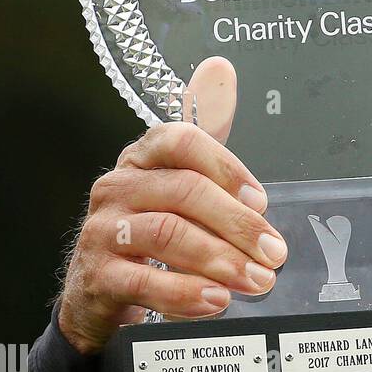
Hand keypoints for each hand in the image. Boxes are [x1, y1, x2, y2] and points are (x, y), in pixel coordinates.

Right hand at [58, 61, 286, 354]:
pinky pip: (142, 281)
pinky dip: (185, 293)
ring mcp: (102, 231)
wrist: (101, 292)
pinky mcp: (97, 276)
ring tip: (254, 281)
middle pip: (184, 192)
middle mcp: (118, 187)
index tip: (263, 201)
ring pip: (166, 234)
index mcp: (144, 158)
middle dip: (238, 225)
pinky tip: (215, 301)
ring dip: (219, 259)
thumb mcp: (181, 182)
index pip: (181, 141)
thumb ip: (208, 132)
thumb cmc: (153, 230)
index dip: (227, 168)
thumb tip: (220, 69)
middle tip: (274, 253)